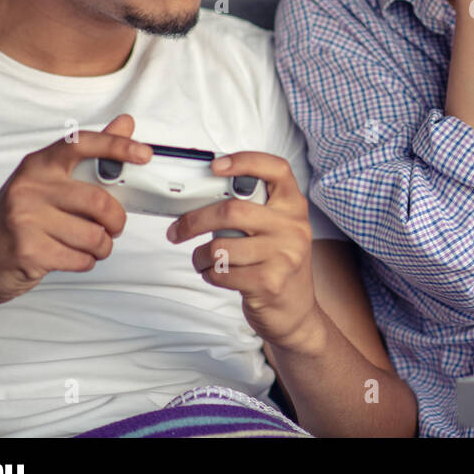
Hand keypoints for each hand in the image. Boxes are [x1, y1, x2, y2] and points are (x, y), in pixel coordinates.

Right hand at [0, 114, 149, 309]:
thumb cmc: (21, 220)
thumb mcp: (48, 183)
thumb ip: (89, 156)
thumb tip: (126, 122)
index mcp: (37, 165)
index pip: (81, 144)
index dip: (117, 146)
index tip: (145, 154)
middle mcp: (28, 187)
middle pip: (99, 201)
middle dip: (117, 221)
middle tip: (114, 228)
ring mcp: (24, 220)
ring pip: (94, 235)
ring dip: (102, 246)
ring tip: (92, 246)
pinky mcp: (27, 251)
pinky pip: (81, 259)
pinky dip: (87, 262)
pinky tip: (72, 258)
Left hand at [166, 152, 319, 351]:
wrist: (296, 312)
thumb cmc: (276, 264)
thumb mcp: (276, 230)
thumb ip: (254, 210)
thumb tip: (204, 195)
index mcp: (293, 206)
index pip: (276, 169)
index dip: (245, 161)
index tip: (215, 166)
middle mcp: (293, 227)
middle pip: (232, 210)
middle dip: (195, 221)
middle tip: (177, 229)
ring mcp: (284, 255)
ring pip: (220, 247)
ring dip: (200, 256)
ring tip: (202, 260)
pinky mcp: (270, 283)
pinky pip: (222, 273)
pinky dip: (209, 275)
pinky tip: (215, 275)